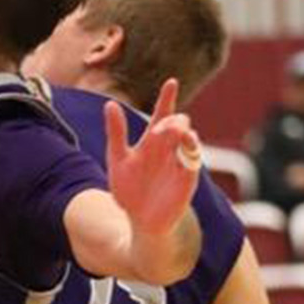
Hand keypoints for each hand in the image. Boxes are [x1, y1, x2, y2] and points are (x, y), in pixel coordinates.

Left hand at [107, 78, 201, 235]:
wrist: (138, 222)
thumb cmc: (129, 190)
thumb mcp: (117, 158)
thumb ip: (115, 132)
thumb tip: (110, 104)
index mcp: (152, 143)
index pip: (163, 115)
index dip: (167, 98)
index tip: (171, 81)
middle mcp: (169, 149)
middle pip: (178, 124)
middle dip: (172, 121)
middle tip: (161, 127)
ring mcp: (180, 164)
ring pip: (189, 140)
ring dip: (183, 133)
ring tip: (175, 129)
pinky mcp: (187, 180)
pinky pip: (193, 162)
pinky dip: (191, 152)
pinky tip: (187, 144)